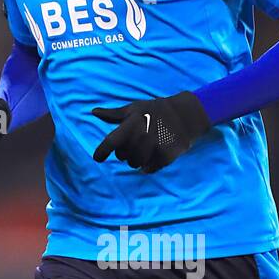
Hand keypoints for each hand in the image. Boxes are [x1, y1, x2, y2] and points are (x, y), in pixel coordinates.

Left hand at [91, 91, 210, 173]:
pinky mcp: (165, 156)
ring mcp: (155, 147)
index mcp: (132, 123)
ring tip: (144, 149)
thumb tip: (94, 112)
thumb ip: (114, 115)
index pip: (111, 142)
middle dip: (125, 153)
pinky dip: (147, 166)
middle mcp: (142, 136)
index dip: (102, 152)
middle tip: (134, 144)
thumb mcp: (134, 109)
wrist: (184, 116)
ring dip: (136, 160)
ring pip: (134, 164)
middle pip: (122, 156)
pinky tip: (152, 155)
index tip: (97, 158)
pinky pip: (148, 169)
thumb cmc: (155, 111)